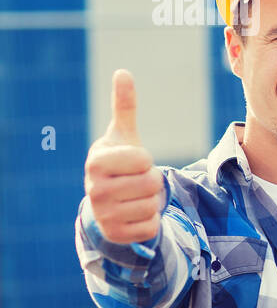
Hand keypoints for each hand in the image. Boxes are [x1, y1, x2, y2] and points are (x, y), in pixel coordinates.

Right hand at [84, 70, 163, 244]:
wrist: (106, 201)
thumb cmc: (118, 163)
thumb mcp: (123, 135)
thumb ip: (125, 106)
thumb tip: (123, 72)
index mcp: (96, 162)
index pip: (144, 160)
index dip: (146, 160)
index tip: (133, 163)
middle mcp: (93, 189)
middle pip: (151, 183)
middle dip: (151, 181)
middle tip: (136, 182)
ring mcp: (102, 215)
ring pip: (153, 205)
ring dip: (152, 201)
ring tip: (135, 197)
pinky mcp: (115, 236)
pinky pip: (152, 227)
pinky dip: (151, 222)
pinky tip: (135, 215)